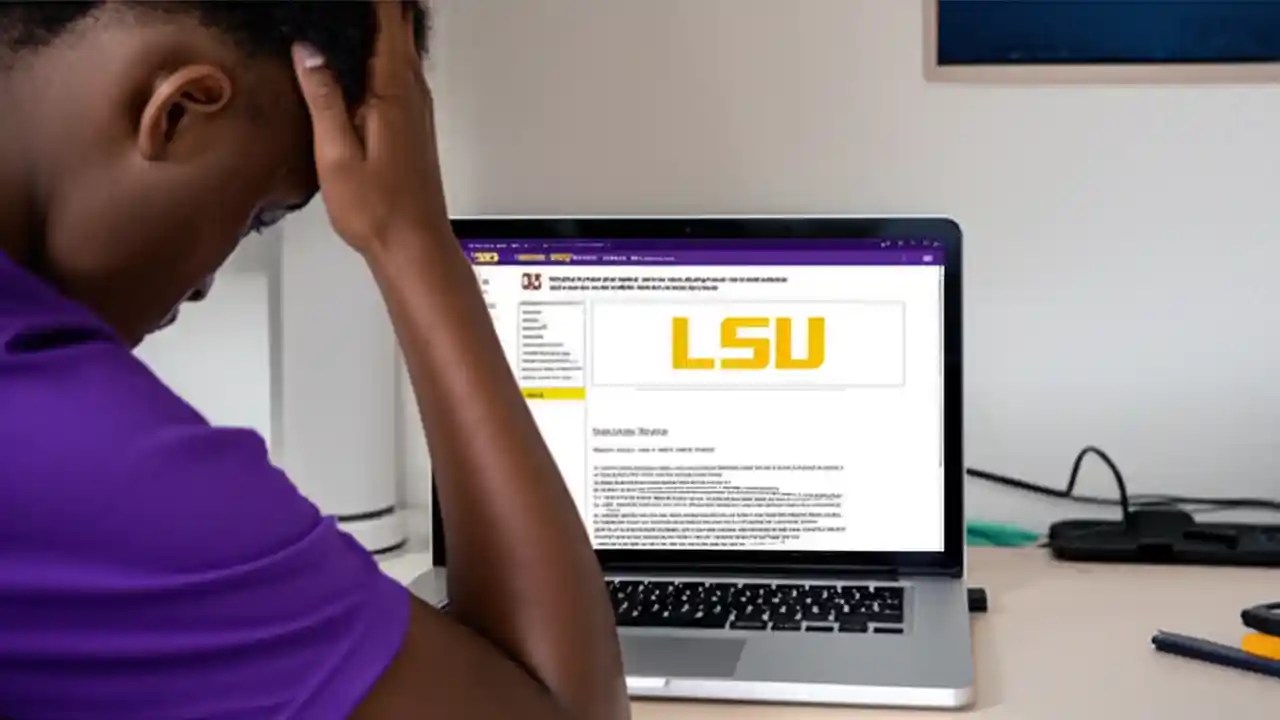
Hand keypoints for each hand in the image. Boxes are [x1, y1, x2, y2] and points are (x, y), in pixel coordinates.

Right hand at [291, 1, 447, 255]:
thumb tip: (308, 51)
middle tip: (341, 7)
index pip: (387, 22)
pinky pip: (400, 69)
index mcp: (394, 92)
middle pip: (400, 28)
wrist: (414, 247)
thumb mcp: (336, 155)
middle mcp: (412, 94)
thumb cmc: (379, 211)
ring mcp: (416, 108)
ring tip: (352, 15)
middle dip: (377, 9)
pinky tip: (362, 54)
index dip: (371, 3)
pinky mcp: (412, 123)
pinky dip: (383, 50)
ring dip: (382, 24)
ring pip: (402, 47)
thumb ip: (323, 98)